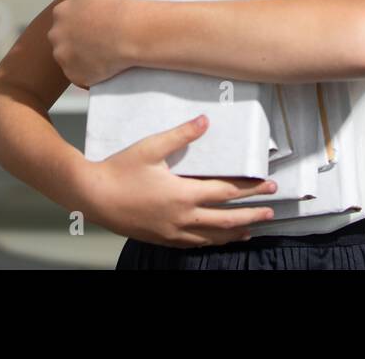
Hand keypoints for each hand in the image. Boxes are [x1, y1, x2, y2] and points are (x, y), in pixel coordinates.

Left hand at [47, 0, 136, 87]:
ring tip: (102, 52)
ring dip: (81, 55)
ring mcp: (64, 58)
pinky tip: (102, 65)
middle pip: (65, 37)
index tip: (97, 19)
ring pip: (70, 57)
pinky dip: (88, 71)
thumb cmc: (117, 2)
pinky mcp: (75, 76)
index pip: (66, 16)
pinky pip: (79, 74)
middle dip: (78, 37)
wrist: (131, 32)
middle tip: (100, 37)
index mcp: (60, 13)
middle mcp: (56, 36)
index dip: (82, 17)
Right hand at [82, 115, 278, 246]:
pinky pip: (194, 244)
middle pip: (226, 219)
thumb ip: (181, 135)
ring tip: (252, 230)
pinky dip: (212, 242)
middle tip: (272, 210)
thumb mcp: (151, 147)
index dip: (250, 189)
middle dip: (252, 214)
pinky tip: (217, 239)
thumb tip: (205, 121)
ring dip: (235, 232)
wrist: (92, 196)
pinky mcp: (162, 238)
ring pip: (212, 236)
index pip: (226, 192)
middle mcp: (182, 217)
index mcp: (183, 194)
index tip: (268, 185)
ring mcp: (172, 231)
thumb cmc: (119, 170)